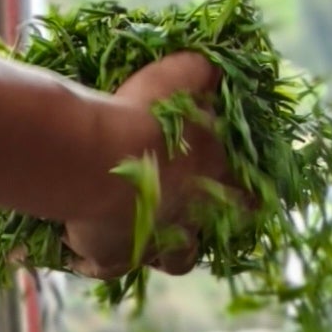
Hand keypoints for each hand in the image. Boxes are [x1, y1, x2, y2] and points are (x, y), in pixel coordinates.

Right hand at [63, 52, 233, 282]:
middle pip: (209, 237)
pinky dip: (95, 259)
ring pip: (171, 261)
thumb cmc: (141, 115)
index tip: (241, 192)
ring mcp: (153, 244)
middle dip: (202, 229)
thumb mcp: (178, 76)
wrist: (94, 154)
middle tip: (185, 214)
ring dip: (161, 250)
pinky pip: (105, 267)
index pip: (250, 197)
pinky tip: (82, 248)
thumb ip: (199, 72)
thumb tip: (214, 65)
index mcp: (213, 178)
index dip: (247, 195)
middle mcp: (190, 219)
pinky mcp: (112, 257)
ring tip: (143, 235)